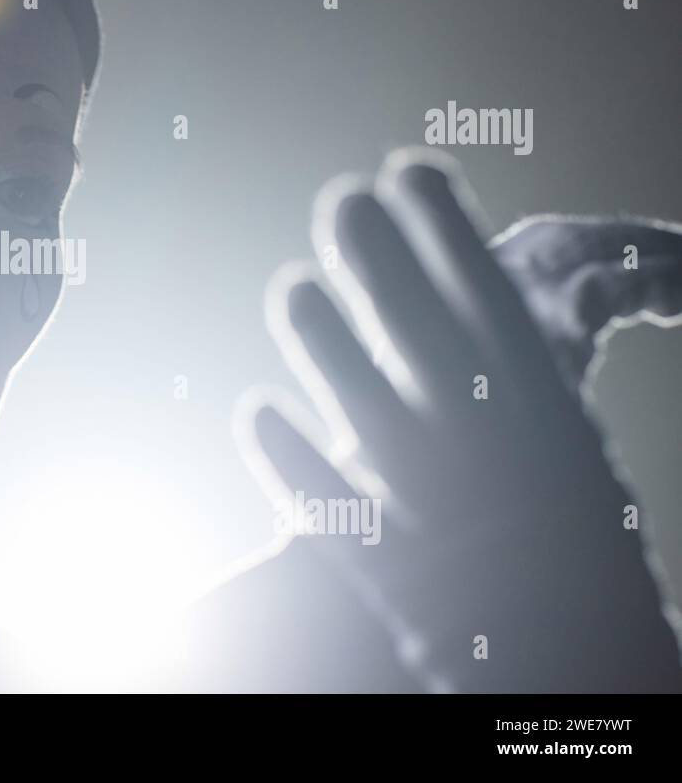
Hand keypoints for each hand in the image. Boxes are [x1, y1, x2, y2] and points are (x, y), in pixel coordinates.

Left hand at [239, 149, 681, 690]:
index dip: (446, 222)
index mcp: (545, 412)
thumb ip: (512, 390)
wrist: (581, 669)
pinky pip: (321, 500)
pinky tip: (254, 410)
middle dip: (377, 251)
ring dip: (322, 336)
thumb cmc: (575, 547)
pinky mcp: (385, 567)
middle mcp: (487, 444)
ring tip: (295, 285)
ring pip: (361, 399)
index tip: (409, 166)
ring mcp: (433, 503)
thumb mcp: (565, 455)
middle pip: (419, 325)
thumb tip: (459, 315)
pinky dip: (284, 452)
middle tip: (343, 196)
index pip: (489, 294)